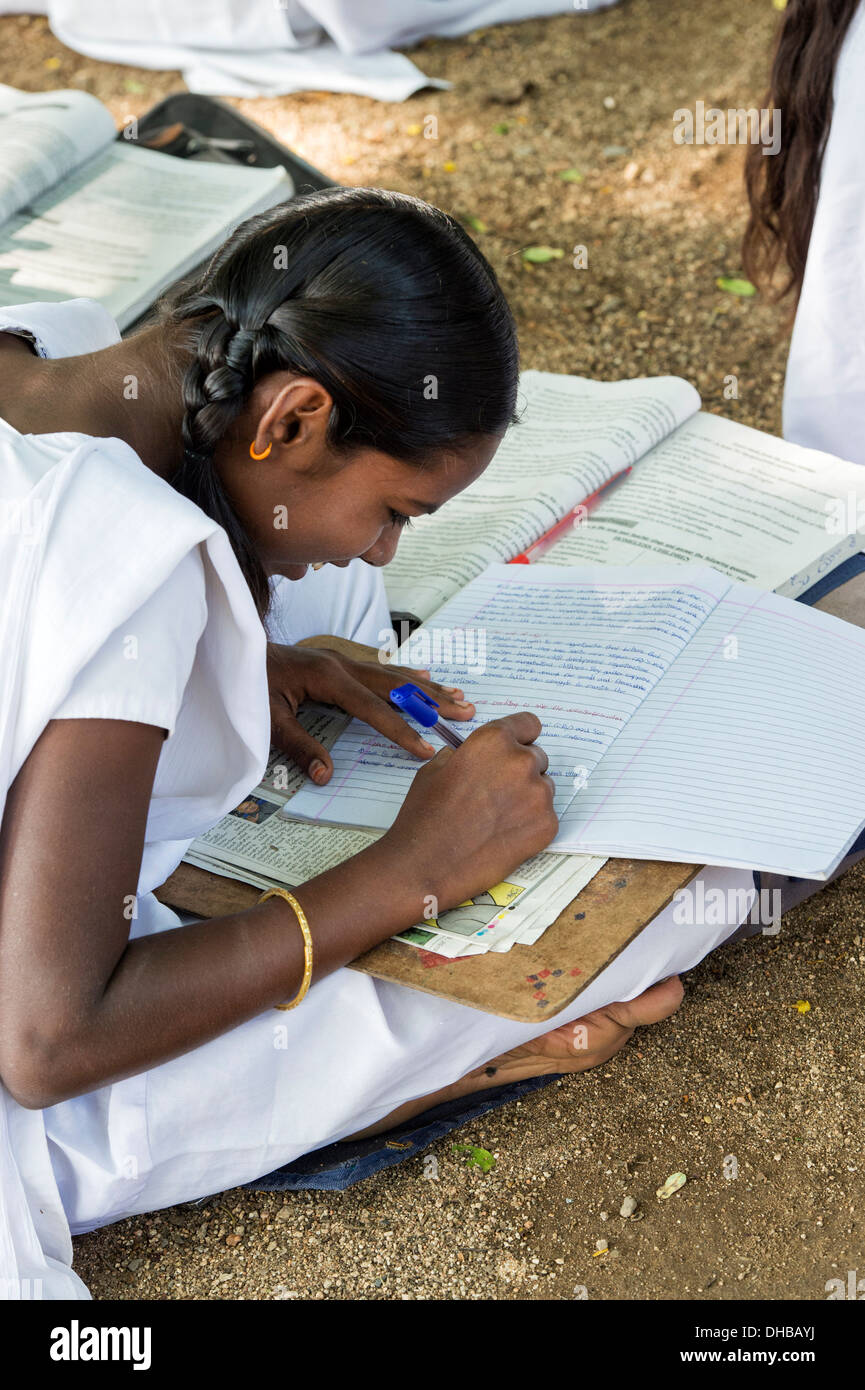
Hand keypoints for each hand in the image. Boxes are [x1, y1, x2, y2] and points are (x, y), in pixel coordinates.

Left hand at [266, 642, 475, 782]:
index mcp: (328, 677)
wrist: (233, 649)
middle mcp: (341, 663)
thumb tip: (326, 776)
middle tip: (466, 712)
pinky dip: (407, 675)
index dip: (401, 730)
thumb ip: (298, 746)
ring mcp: (342, 659)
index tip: (426, 748)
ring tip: (458, 695)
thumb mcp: (267, 719)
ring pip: (393, 674)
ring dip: (427, 687)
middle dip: (432, 701)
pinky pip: (381, 668)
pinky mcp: (338, 660)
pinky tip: (425, 678)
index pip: (373, 708)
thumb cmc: (248, 684)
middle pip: (396, 685)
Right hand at [382, 712, 557, 914]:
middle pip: (537, 757)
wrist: (426, 863)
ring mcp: (538, 795)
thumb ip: (465, 754)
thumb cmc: (425, 816)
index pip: (529, 724)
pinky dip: (530, 823)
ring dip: (527, 797)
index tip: (515, 748)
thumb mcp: (435, 768)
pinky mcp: (547, 825)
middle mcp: (521, 761)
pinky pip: (546, 816)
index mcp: (493, 740)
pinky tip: (503, 834)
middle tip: (497, 792)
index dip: (520, 737)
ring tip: (497, 817)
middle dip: (520, 771)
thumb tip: (478, 756)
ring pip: (544, 787)